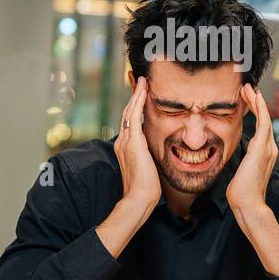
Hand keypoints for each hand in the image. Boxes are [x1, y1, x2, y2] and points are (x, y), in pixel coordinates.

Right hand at [115, 76, 161, 210]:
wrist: (139, 199)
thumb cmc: (146, 189)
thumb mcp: (147, 168)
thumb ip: (148, 157)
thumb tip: (156, 153)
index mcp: (125, 148)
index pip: (129, 122)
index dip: (134, 107)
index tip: (140, 95)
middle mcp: (122, 142)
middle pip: (127, 113)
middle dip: (133, 96)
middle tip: (138, 81)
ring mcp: (126, 141)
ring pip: (130, 111)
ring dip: (136, 94)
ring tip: (142, 81)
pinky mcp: (133, 142)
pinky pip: (135, 116)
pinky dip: (138, 101)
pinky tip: (144, 90)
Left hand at [227, 84, 277, 214]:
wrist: (248, 205)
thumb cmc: (241, 193)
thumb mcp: (240, 172)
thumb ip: (242, 161)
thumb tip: (234, 157)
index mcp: (264, 153)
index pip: (260, 127)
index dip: (255, 112)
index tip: (246, 100)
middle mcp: (269, 148)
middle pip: (264, 119)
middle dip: (256, 103)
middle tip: (247, 89)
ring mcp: (267, 148)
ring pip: (265, 117)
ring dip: (257, 102)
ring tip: (249, 89)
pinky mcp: (262, 149)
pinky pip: (264, 123)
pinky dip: (260, 109)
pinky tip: (255, 97)